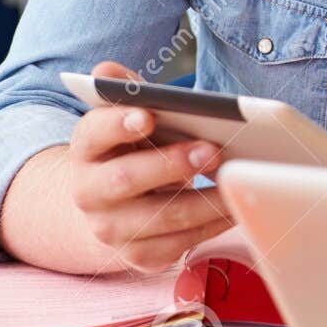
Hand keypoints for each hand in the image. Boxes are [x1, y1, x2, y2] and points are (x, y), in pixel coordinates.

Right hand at [65, 60, 232, 270]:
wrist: (116, 204)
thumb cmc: (134, 149)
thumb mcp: (129, 118)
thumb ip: (125, 92)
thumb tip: (106, 70)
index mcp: (85, 149)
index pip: (93, 133)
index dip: (118, 124)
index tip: (148, 115)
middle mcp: (89, 193)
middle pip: (126, 179)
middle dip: (171, 163)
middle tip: (213, 150)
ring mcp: (112, 229)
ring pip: (161, 217)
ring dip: (205, 199)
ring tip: (240, 178)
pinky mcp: (139, 256)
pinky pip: (180, 244)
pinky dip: (213, 225)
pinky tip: (237, 205)